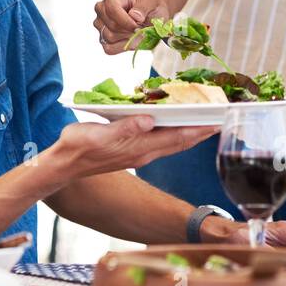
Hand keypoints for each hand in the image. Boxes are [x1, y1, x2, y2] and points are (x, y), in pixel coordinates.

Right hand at [48, 117, 215, 181]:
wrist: (64, 165)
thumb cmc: (78, 146)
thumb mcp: (98, 134)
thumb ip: (125, 128)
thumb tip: (149, 119)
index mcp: (138, 148)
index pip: (176, 138)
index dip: (198, 130)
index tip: (217, 121)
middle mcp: (143, 153)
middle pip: (180, 143)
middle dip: (201, 132)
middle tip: (221, 120)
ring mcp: (138, 155)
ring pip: (172, 145)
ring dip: (190, 135)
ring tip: (205, 125)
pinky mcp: (131, 153)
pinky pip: (162, 144)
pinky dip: (174, 136)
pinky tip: (175, 128)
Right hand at [93, 0, 168, 54]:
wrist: (152, 16)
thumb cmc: (150, 6)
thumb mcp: (153, 0)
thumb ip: (144, 6)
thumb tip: (134, 16)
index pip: (112, 9)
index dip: (126, 20)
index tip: (139, 24)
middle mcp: (101, 8)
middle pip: (111, 25)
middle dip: (129, 30)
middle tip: (141, 27)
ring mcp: (100, 24)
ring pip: (109, 37)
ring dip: (127, 38)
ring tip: (137, 31)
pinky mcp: (102, 39)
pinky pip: (109, 48)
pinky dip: (123, 46)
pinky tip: (131, 39)